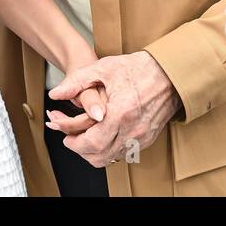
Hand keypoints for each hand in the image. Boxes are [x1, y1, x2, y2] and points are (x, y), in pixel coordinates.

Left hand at [46, 51, 181, 167]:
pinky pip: (124, 153)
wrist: (170, 72)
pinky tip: (102, 138)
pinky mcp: (148, 138)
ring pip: (112, 158)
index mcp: (120, 112)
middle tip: (71, 140)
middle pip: (100, 155)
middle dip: (81, 150)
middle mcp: (132, 129)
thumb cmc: (139, 68)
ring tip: (84, 140)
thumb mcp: (104, 68)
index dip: (74, 143)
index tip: (65, 136)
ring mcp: (142, 136)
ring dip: (94, 153)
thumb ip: (77, 81)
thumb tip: (55, 93)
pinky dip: (109, 150)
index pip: (92, 142)